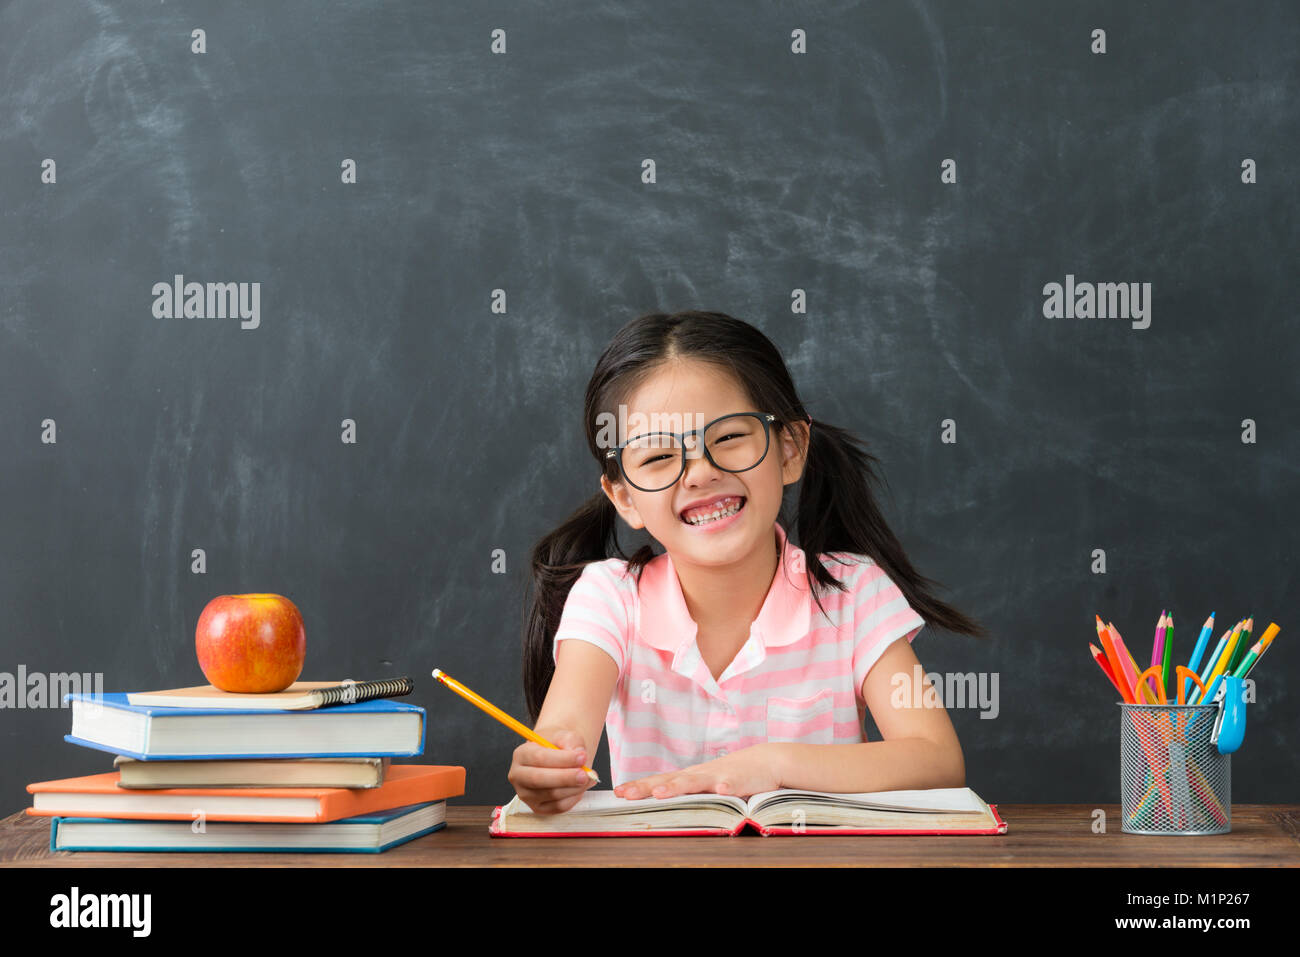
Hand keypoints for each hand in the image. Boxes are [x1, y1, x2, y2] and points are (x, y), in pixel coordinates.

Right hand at [506, 729, 594, 814]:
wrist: (557, 757)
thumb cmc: (559, 746)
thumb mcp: (565, 736)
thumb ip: (571, 742)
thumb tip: (580, 756)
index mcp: (521, 754)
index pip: (539, 758)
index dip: (562, 759)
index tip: (582, 757)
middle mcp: (518, 776)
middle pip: (539, 779)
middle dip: (565, 778)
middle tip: (585, 774)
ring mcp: (526, 794)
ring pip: (552, 795)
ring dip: (574, 787)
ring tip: (588, 777)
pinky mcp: (538, 808)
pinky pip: (558, 807)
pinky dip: (574, 797)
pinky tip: (581, 787)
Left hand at [614, 744, 781, 800]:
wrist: (767, 761)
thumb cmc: (733, 774)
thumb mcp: (706, 783)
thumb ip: (687, 791)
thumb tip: (660, 799)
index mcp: (690, 777)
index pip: (660, 781)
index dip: (639, 786)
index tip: (617, 793)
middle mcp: (700, 775)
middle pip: (669, 780)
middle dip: (646, 788)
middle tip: (625, 794)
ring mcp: (719, 776)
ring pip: (695, 782)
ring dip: (677, 788)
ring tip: (659, 794)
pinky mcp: (740, 781)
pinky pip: (732, 785)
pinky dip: (727, 787)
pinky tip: (721, 792)